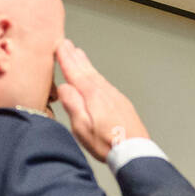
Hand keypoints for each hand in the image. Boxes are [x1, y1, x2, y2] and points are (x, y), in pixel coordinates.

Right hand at [54, 39, 149, 160]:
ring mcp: (115, 96)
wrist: (135, 151)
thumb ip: (72, 105)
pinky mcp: (121, 103)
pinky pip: (105, 83)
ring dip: (86, 64)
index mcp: (92, 95)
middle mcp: (104, 91)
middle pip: (86, 70)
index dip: (65, 58)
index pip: (75, 72)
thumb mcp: (82, 128)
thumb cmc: (107, 143)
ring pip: (96, 75)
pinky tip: (95, 77)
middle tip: (66, 44)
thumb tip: (64, 87)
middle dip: (75, 56)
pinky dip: (96, 75)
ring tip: (78, 54)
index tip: (59, 46)